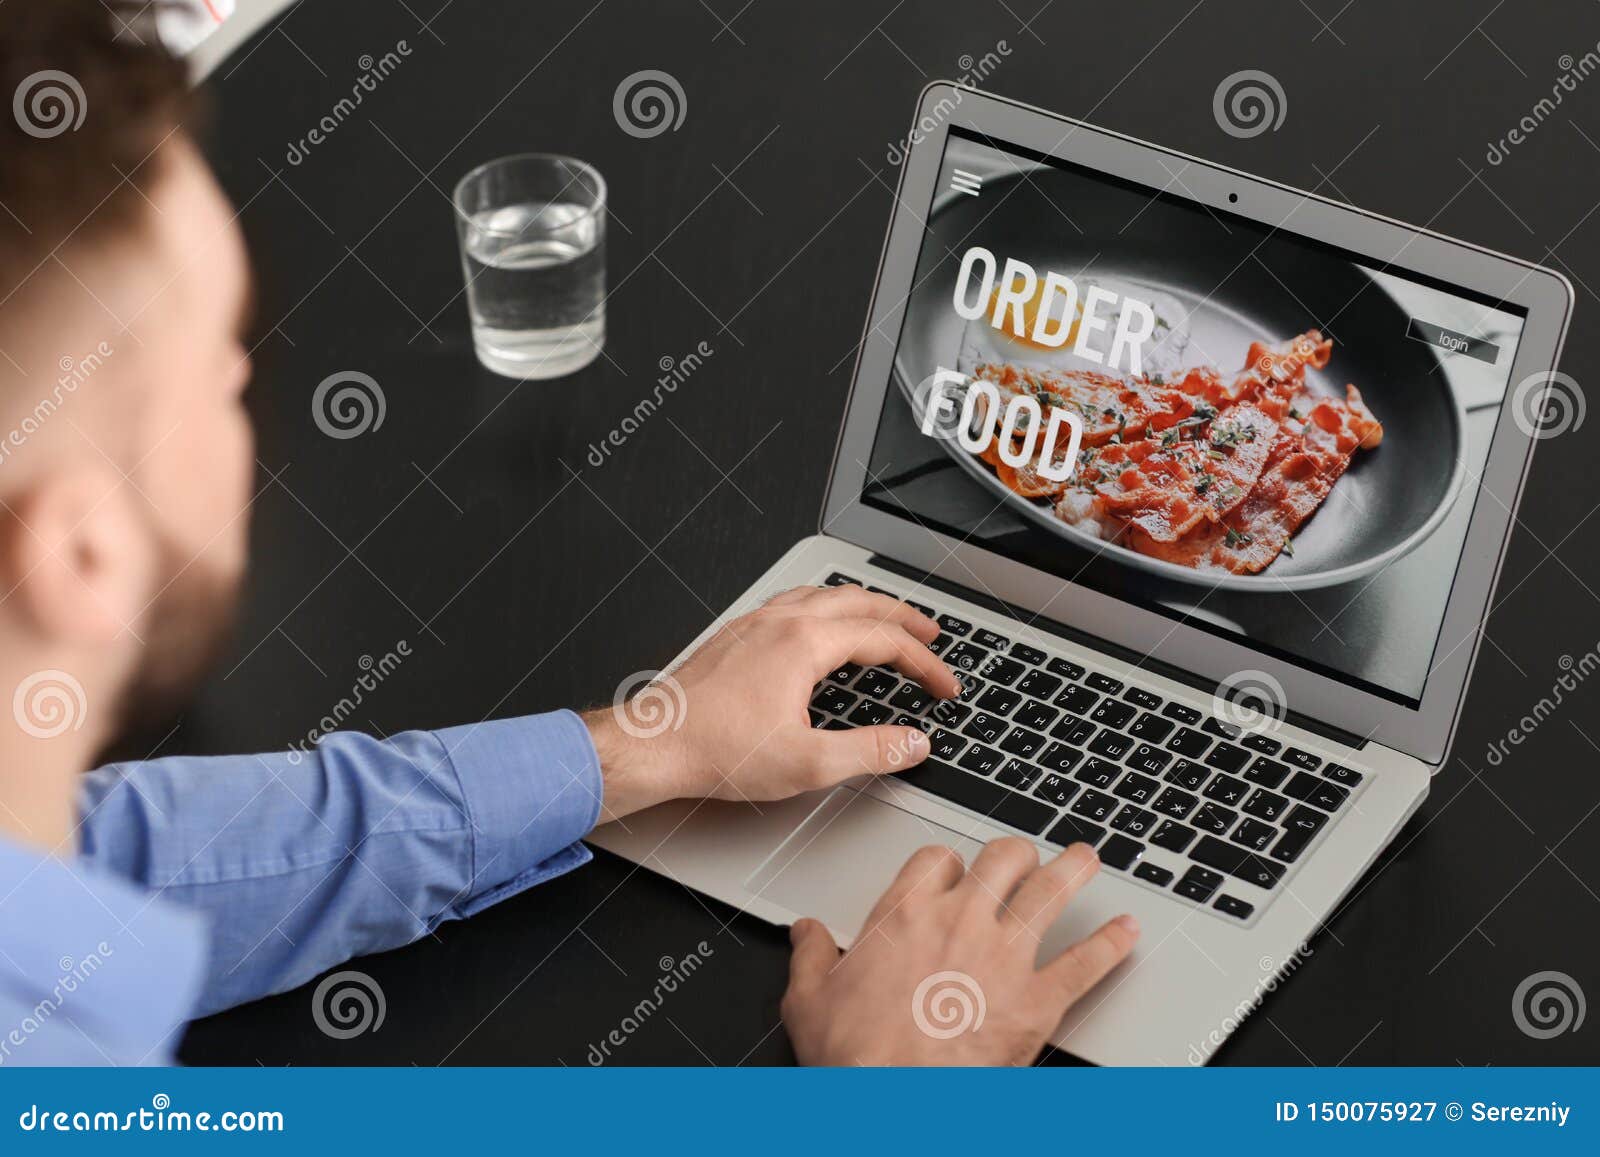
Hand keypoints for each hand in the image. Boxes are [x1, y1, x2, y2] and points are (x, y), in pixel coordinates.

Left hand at [585, 583, 962, 820]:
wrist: (655, 745)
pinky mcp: (736, 635)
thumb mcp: (808, 763)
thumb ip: (870, 751)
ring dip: (865, 605)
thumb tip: (913, 744)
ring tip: (885, 620)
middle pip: (860, 602)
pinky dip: (826, 606)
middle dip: (904, 617)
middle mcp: (781, 622)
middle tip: (931, 635)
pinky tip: (822, 623)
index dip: (925, 664)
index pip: (885, 641)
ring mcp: (755, 624)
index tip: (945, 687)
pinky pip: (794, 602)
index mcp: (804, 644)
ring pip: (825, 594)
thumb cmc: (716, 752)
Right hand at [781, 838, 1138, 1065]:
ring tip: (1086, 859)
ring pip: (1049, 891)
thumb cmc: (853, 1057)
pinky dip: (1111, 945)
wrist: (888, 1101)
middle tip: (1024, 858)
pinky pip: (1085, 962)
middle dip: (1016, 855)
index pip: (938, 859)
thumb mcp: (809, 999)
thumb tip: (804, 932)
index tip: (954, 875)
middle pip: (1002, 858)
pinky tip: (1126, 933)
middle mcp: (959, 922)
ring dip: (1073, 870)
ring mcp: (1003, 957)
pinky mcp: (1036, 1001)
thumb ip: (810, 956)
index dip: (949, 864)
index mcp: (904, 915)